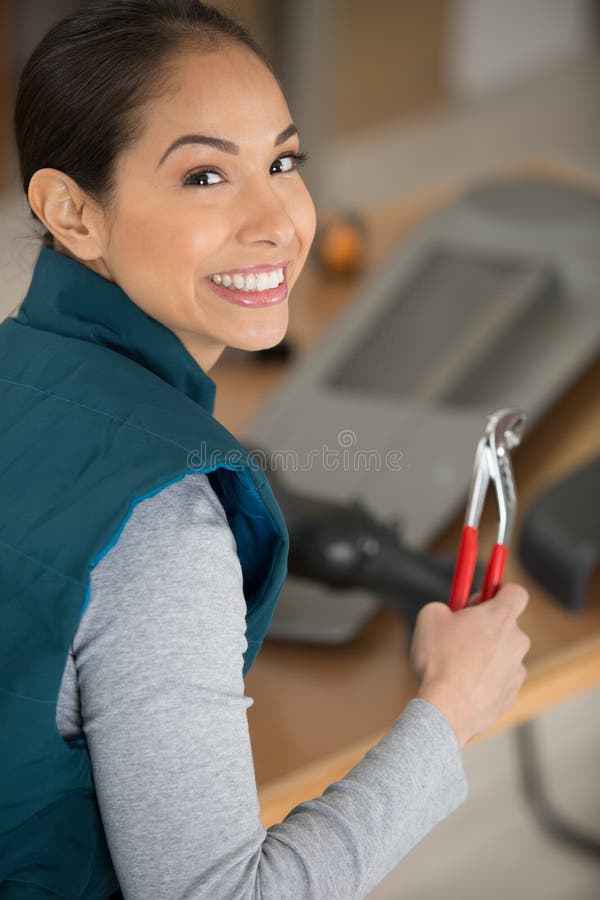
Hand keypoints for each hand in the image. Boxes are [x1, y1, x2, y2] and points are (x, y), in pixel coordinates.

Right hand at [409, 583, 530, 747]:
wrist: (446, 709)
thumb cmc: (438, 660)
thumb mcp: (430, 616)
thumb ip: (446, 606)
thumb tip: (450, 613)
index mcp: (501, 617)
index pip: (516, 592)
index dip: (499, 590)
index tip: (482, 597)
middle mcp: (516, 641)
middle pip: (507, 625)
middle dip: (486, 626)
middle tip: (460, 632)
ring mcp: (516, 671)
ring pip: (502, 654)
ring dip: (485, 655)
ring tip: (455, 666)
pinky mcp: (511, 695)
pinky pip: (499, 679)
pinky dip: (484, 679)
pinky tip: (461, 686)